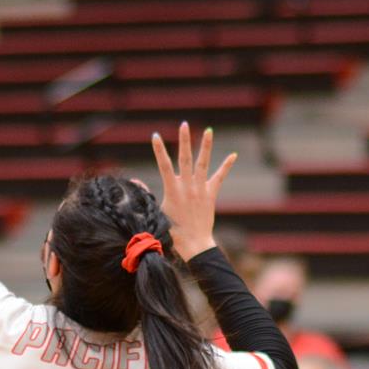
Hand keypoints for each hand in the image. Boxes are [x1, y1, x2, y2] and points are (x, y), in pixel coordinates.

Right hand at [151, 122, 236, 260]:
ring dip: (206, 146)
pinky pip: (220, 177)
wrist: (194, 244)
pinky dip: (226, 166)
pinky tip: (233, 155)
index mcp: (172, 190)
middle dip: (184, 140)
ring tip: (209, 131)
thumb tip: (135, 181)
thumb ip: (147, 195)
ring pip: (203, 163)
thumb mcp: (157, 212)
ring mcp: (200, 189)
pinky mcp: (211, 195)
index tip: (155, 135)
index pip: (164, 165)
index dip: (159, 150)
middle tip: (184, 124)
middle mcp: (187, 186)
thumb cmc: (172, 231)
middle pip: (185, 158)